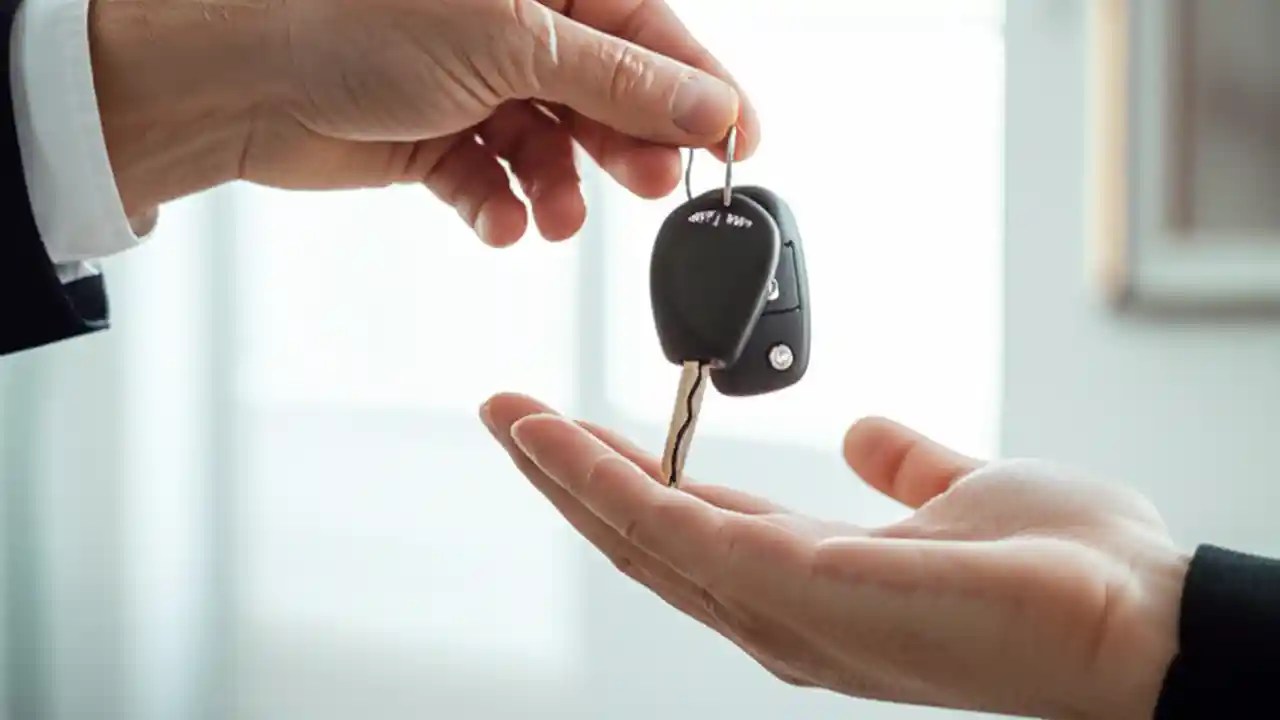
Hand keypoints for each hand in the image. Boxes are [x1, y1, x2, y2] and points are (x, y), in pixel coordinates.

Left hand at [90, 0, 756, 244]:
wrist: (242, 83)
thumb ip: (620, 81)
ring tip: (557, 215)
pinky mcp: (439, 135)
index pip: (648, 33)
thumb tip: (711, 104)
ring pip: (555, 143)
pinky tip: (502, 219)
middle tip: (648, 186)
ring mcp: (476, 80)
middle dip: (627, 143)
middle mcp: (514, 25)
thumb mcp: (514, 45)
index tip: (738, 144)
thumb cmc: (355, 27)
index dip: (698, 89)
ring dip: (563, 185)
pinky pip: (497, 178)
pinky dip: (503, 204)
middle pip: (607, 91)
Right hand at [480, 393, 1189, 719]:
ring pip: (643, 536)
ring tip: (510, 417)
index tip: (573, 427)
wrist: (1142, 618)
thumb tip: (863, 434)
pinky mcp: (794, 592)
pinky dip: (607, 485)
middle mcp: (780, 609)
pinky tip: (562, 442)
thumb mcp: (965, 491)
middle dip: (570, 476)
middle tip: (507, 414)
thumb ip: (904, 467)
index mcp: (814, 581)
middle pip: (646, 537)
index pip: (695, 524)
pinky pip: (676, 529)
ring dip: (568, 475)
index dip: (627, 476)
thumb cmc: (1068, 572)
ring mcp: (781, 610)